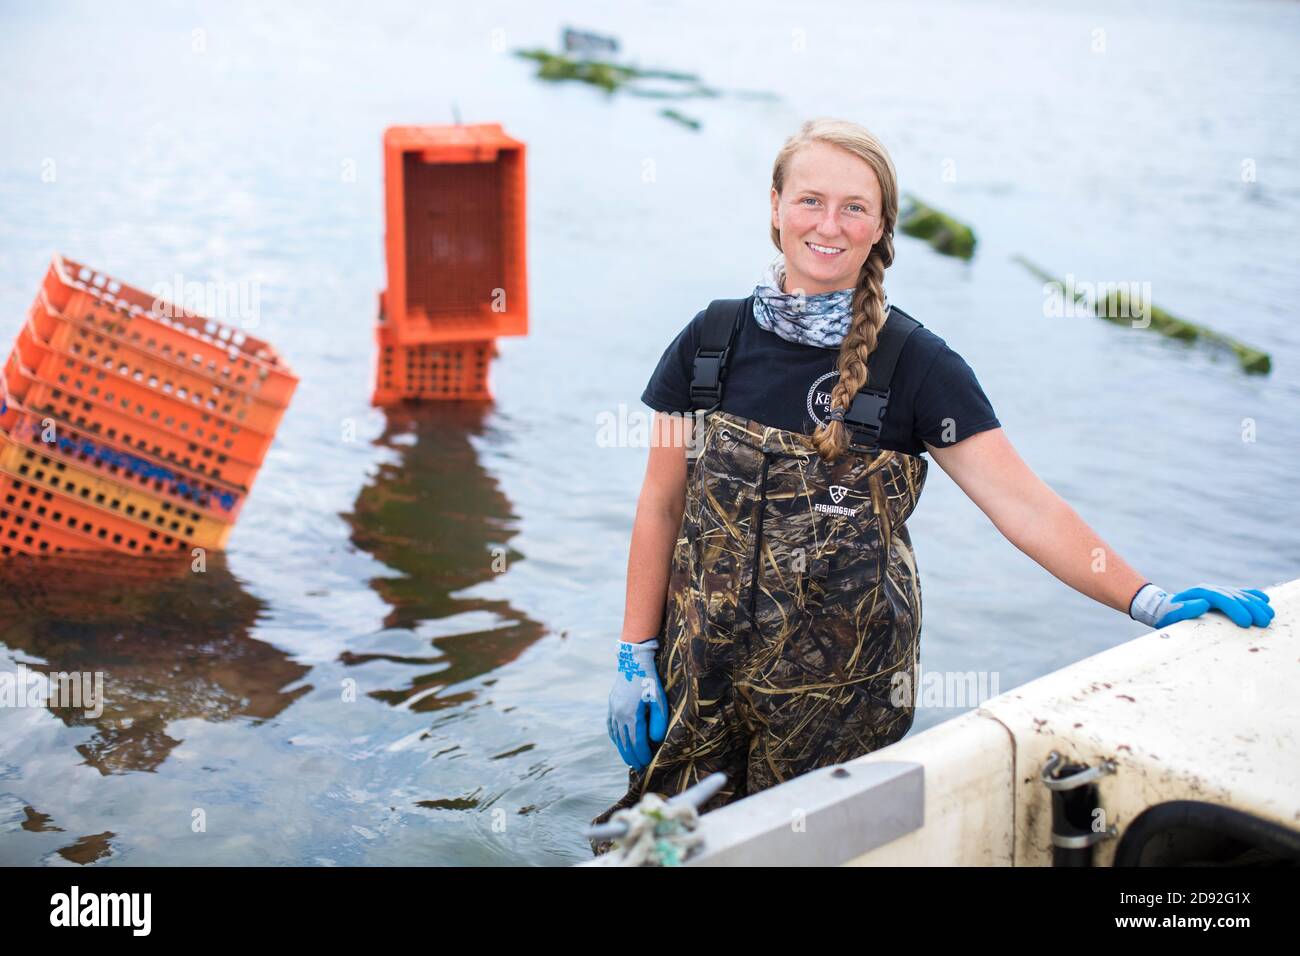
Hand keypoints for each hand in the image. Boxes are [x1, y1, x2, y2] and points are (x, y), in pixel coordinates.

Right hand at [607, 638, 668, 770]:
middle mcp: (618, 716)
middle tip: (639, 767)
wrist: (632, 661)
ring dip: (623, 750)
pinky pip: (611, 727)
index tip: (648, 763)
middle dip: (632, 757)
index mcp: (631, 716)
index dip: (642, 755)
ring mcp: (613, 711)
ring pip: (617, 736)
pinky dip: (616, 737)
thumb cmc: (649, 680)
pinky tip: (620, 742)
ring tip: (630, 760)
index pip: (636, 743)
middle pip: (625, 743)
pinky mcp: (611, 706)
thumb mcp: (658, 700)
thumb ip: (658, 722)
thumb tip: (655, 740)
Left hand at [1129, 582, 1273, 628]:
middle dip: (1251, 609)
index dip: (1236, 609)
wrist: (1165, 608)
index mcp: (1200, 593)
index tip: (1247, 622)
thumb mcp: (1173, 613)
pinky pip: (1241, 594)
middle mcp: (1211, 590)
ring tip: (1269, 615)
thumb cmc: (1169, 614)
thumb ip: (1186, 609)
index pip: (1222, 599)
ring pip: (1241, 595)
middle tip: (1264, 622)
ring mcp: (1218, 591)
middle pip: (1235, 597)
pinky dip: (1253, 596)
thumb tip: (1204, 603)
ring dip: (1256, 604)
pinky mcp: (1222, 596)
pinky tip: (1265, 599)